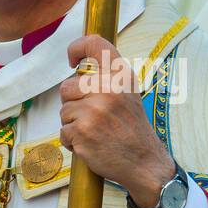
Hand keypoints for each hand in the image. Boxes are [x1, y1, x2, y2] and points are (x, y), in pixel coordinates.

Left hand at [59, 35, 175, 207]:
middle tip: (93, 116)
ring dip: (73, 124)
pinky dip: (73, 141)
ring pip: (64, 111)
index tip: (72, 59)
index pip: (95, 44)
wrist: (144, 162)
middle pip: (67, 86)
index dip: (77, 48)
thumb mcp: (128, 94)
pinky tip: (91, 144)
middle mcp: (108, 88)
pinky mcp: (82, 130)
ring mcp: (94, 110)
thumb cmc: (132, 129)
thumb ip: (107, 79)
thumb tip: (78, 68)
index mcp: (120, 76)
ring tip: (95, 132)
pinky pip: (63, 131)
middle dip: (73, 103)